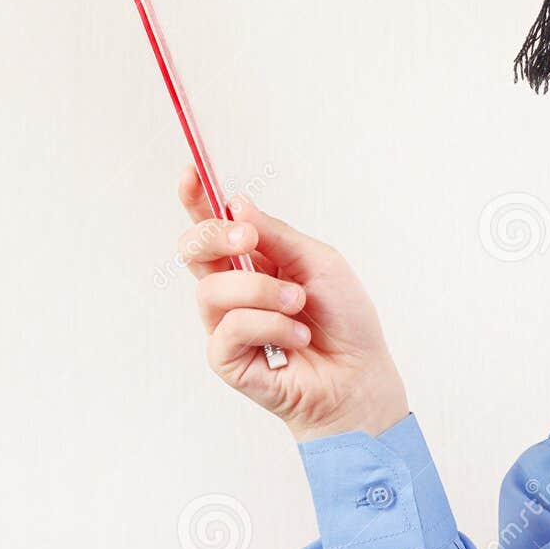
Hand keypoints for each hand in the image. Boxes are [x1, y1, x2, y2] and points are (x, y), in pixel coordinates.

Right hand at [175, 166, 409, 441]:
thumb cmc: (343, 319)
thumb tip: (236, 204)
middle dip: (216, 236)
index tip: (191, 173)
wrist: (358, 375)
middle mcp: (233, 290)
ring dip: (264, 291)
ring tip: (299, 305)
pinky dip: (271, 326)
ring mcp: (225, 325)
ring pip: (213, 290)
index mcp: (254, 261)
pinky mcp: (225, 358)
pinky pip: (232, 327)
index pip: (214, 227)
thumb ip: (276, 235)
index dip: (197, 200)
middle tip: (249, 239)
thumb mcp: (318, 262)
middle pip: (194, 250)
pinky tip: (296, 338)